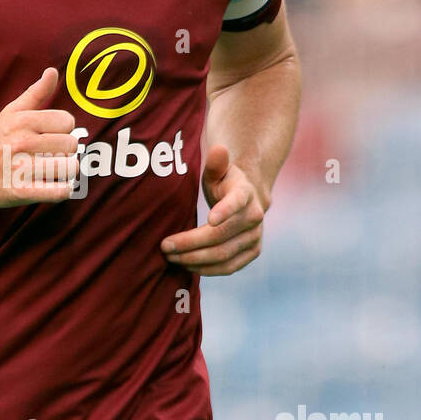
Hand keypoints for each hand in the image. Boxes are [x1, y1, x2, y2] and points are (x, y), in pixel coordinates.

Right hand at [0, 67, 79, 207]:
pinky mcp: (22, 192)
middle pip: (71, 145)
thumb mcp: (12, 112)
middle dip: (66, 151)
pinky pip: (59, 191)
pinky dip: (64, 189)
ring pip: (69, 168)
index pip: (67, 121)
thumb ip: (36, 93)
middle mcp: (21, 143)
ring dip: (67, 171)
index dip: (64, 129)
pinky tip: (56, 185)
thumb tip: (52, 71)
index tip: (53, 134)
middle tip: (53, 154)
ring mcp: (21, 169)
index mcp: (22, 121)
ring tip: (55, 169)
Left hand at [160, 144, 265, 274]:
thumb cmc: (225, 184)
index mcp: (245, 193)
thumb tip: (218, 149)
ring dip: (195, 260)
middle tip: (166, 247)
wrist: (248, 199)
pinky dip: (207, 270)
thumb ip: (216, 163)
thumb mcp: (218, 171)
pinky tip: (187, 266)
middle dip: (191, 243)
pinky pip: (229, 267)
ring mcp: (255, 237)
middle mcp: (254, 217)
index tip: (209, 219)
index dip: (225, 211)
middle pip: (221, 235)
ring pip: (223, 255)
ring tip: (171, 258)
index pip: (236, 202)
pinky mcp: (252, 253)